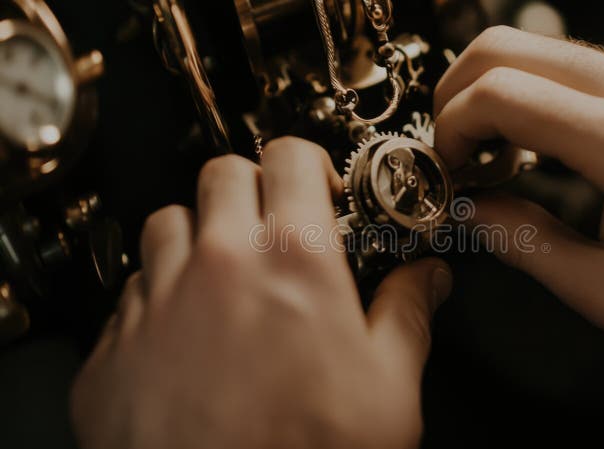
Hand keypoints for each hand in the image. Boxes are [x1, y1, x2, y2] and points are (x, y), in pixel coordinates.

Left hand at [70, 137, 451, 448]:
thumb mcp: (390, 386)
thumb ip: (409, 314)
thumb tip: (428, 280)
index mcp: (295, 260)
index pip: (290, 157)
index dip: (308, 164)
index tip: (317, 188)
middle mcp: (219, 265)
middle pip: (222, 173)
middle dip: (252, 188)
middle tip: (274, 227)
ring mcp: (158, 302)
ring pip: (168, 223)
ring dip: (200, 236)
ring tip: (228, 278)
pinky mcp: (114, 348)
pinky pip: (132, 292)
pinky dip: (160, 297)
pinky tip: (187, 336)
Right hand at [434, 26, 603, 355]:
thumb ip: (528, 246)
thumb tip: (472, 213)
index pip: (503, 93)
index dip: (452, 126)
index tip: (448, 166)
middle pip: (509, 46)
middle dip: (458, 93)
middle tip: (455, 151)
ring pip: (539, 47)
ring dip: (494, 91)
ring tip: (490, 155)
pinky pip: (572, 68)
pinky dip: (531, 94)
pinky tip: (531, 146)